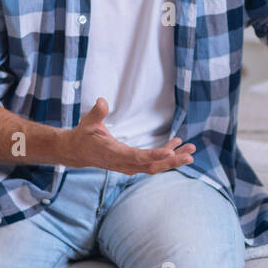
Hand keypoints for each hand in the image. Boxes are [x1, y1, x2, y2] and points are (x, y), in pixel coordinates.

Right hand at [61, 97, 195, 173]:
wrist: (76, 152)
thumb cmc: (83, 135)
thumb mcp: (87, 123)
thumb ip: (96, 113)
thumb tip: (101, 101)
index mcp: (114, 153)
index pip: (138, 157)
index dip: (155, 156)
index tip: (170, 152)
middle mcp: (124, 163)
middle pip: (152, 166)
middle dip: (172, 161)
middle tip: (190, 155)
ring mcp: (129, 165)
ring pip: (155, 166)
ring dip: (174, 159)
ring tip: (191, 150)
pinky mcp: (132, 163)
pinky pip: (152, 162)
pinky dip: (166, 155)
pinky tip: (178, 145)